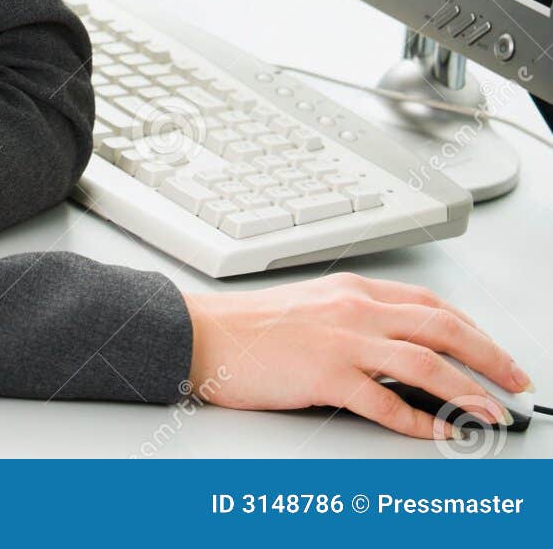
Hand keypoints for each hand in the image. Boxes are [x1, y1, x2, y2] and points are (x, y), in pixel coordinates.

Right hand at [184, 271, 531, 438]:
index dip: (472, 329)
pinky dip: (418, 421)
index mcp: (353, 289)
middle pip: (440, 327)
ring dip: (466, 390)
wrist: (207, 334)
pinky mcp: (326, 374)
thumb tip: (400, 346)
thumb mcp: (314, 306)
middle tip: (515, 381)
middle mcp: (354, 309)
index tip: (495, 352)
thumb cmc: (253, 326)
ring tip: (491, 412)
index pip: (430, 304)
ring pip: (424, 363)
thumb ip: (356, 318)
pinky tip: (437, 433)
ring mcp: (341, 340)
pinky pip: (385, 401)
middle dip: (487, 356)